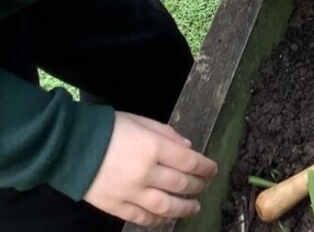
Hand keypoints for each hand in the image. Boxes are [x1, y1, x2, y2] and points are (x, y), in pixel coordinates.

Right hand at [83, 112, 216, 225]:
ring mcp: (131, 193)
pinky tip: (166, 218)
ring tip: (194, 207)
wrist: (72, 147)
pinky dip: (157, 220)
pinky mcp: (117, 207)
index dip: (205, 167)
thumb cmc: (109, 128)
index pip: (189, 162)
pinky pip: (142, 217)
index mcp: (154, 148)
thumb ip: (167, 134)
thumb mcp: (141, 121)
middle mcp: (146, 173)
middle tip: (205, 185)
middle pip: (180, 184)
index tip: (213, 169)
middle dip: (197, 186)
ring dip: (184, 208)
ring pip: (165, 207)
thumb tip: (188, 148)